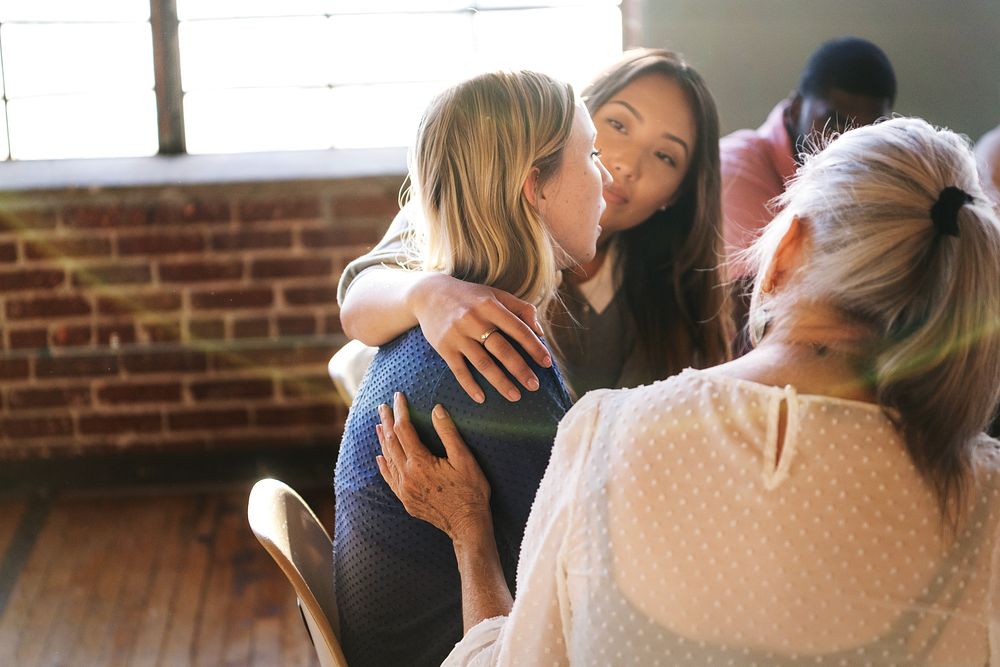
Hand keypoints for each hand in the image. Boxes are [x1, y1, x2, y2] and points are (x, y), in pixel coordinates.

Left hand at [375, 392, 492, 543]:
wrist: (468, 525)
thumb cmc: (471, 491)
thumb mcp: (464, 459)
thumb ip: (448, 433)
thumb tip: (436, 409)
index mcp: (420, 463)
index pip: (404, 429)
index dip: (400, 411)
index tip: (398, 396)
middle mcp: (407, 476)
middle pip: (391, 442)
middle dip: (387, 421)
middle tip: (382, 406)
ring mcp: (404, 490)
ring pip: (388, 459)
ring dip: (383, 440)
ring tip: (379, 425)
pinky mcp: (406, 500)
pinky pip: (389, 478)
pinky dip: (383, 465)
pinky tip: (380, 457)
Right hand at [406, 273, 551, 403]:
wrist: (429, 294)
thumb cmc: (470, 296)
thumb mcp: (495, 294)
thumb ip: (521, 308)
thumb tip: (540, 331)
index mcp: (490, 305)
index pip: (518, 328)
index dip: (534, 346)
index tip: (546, 363)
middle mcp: (474, 320)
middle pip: (502, 349)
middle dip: (520, 370)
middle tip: (534, 386)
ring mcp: (458, 335)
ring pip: (483, 363)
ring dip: (500, 382)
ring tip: (515, 396)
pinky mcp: (444, 347)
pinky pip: (459, 370)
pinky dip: (470, 386)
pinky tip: (482, 398)